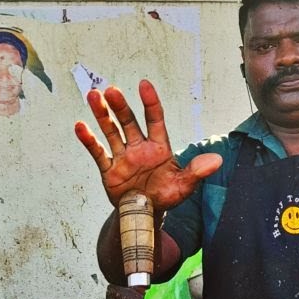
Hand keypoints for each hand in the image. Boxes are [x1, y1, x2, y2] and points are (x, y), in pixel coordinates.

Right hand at [75, 80, 221, 210]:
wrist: (146, 214)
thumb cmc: (166, 196)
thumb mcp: (184, 186)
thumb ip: (197, 172)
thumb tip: (217, 160)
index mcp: (159, 147)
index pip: (155, 120)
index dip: (150, 102)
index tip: (144, 84)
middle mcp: (139, 148)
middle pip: (129, 122)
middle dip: (120, 107)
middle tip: (111, 90)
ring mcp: (123, 157)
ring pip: (111, 131)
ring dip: (102, 115)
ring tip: (93, 96)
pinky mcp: (109, 169)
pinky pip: (98, 152)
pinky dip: (89, 140)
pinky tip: (80, 126)